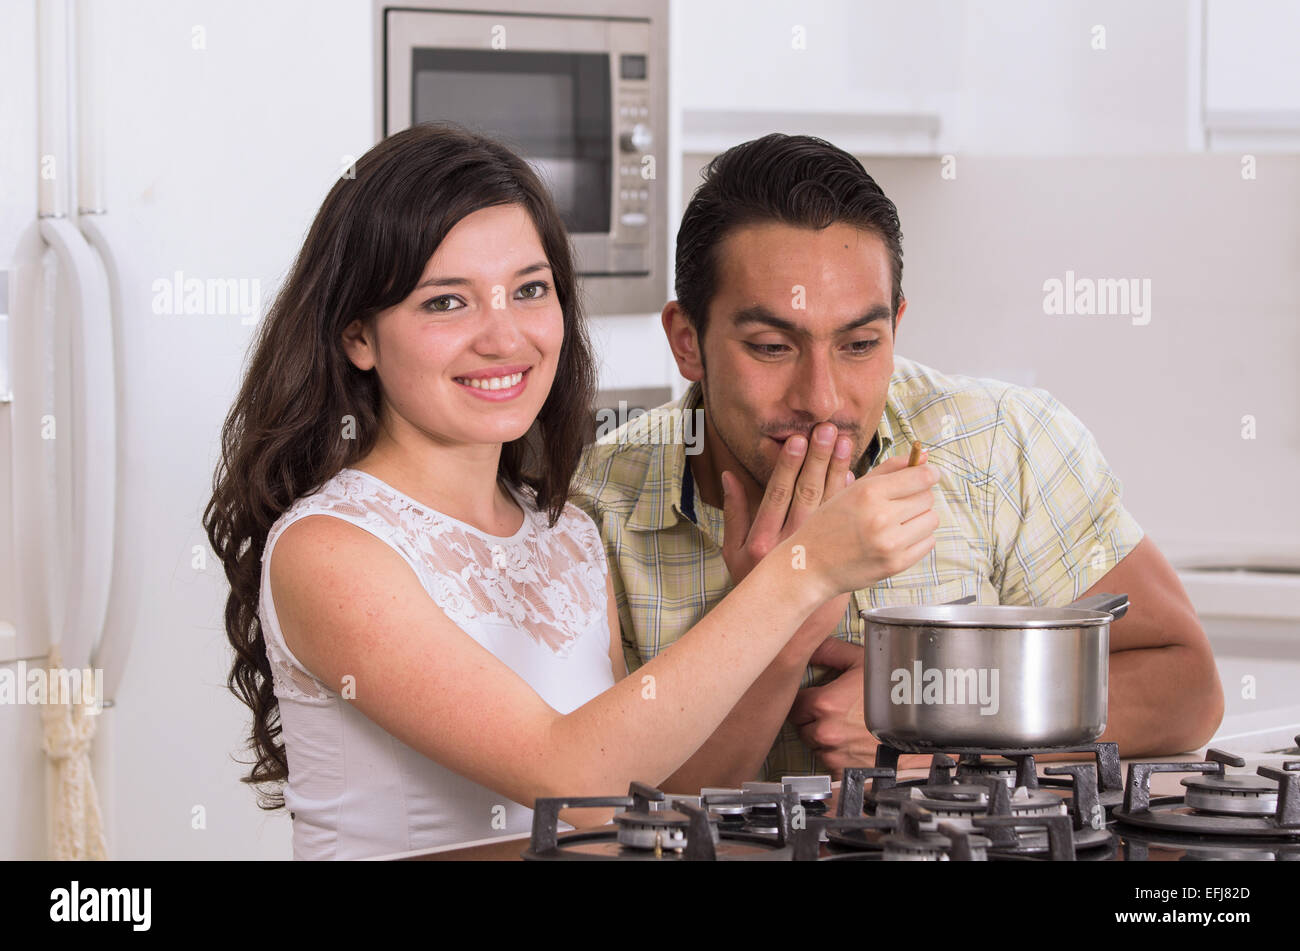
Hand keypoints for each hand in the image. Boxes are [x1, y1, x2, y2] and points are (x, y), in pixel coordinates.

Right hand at [719, 422, 852, 585]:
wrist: (781, 616)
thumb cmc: (754, 582)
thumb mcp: (733, 551)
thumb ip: (734, 512)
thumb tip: (728, 477)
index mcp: (763, 540)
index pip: (779, 493)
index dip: (788, 465)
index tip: (798, 439)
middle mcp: (790, 543)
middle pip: (807, 493)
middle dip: (818, 459)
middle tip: (829, 431)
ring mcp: (816, 550)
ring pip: (830, 504)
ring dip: (838, 472)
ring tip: (846, 445)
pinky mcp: (835, 556)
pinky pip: (846, 523)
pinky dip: (849, 498)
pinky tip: (856, 476)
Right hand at [787, 449, 939, 599]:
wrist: (811, 565)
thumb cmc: (830, 523)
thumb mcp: (853, 489)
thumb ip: (889, 470)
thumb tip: (923, 457)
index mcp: (869, 493)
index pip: (921, 477)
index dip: (929, 473)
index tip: (928, 475)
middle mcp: (881, 517)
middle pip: (928, 497)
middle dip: (918, 497)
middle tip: (900, 503)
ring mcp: (890, 543)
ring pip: (931, 519)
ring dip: (920, 518)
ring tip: (898, 522)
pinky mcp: (896, 564)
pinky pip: (928, 542)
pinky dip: (918, 538)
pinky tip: (898, 538)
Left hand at [789, 636, 934, 779]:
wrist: (923, 735)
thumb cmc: (897, 697)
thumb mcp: (865, 663)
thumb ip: (832, 651)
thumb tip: (810, 644)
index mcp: (825, 704)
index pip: (794, 702)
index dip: (804, 698)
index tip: (815, 696)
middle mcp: (825, 732)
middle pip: (802, 725)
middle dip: (812, 718)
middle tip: (834, 710)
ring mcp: (834, 754)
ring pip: (814, 745)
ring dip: (824, 737)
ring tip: (847, 726)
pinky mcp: (844, 771)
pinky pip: (829, 762)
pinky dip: (836, 754)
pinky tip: (854, 742)